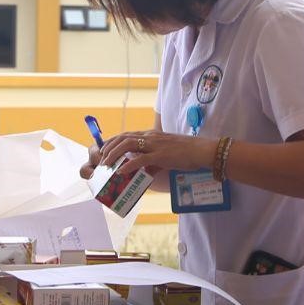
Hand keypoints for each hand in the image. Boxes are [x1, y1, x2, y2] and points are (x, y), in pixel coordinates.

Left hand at [79, 130, 213, 181]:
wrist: (202, 150)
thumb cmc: (187, 152)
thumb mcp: (166, 152)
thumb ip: (153, 158)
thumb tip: (144, 169)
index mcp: (152, 135)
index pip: (127, 134)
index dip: (113, 140)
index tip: (104, 148)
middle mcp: (151, 137)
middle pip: (123, 137)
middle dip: (109, 147)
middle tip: (101, 158)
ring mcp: (155, 145)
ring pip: (128, 145)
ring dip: (114, 154)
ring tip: (106, 164)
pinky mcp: (161, 155)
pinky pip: (141, 159)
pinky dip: (129, 164)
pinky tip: (121, 171)